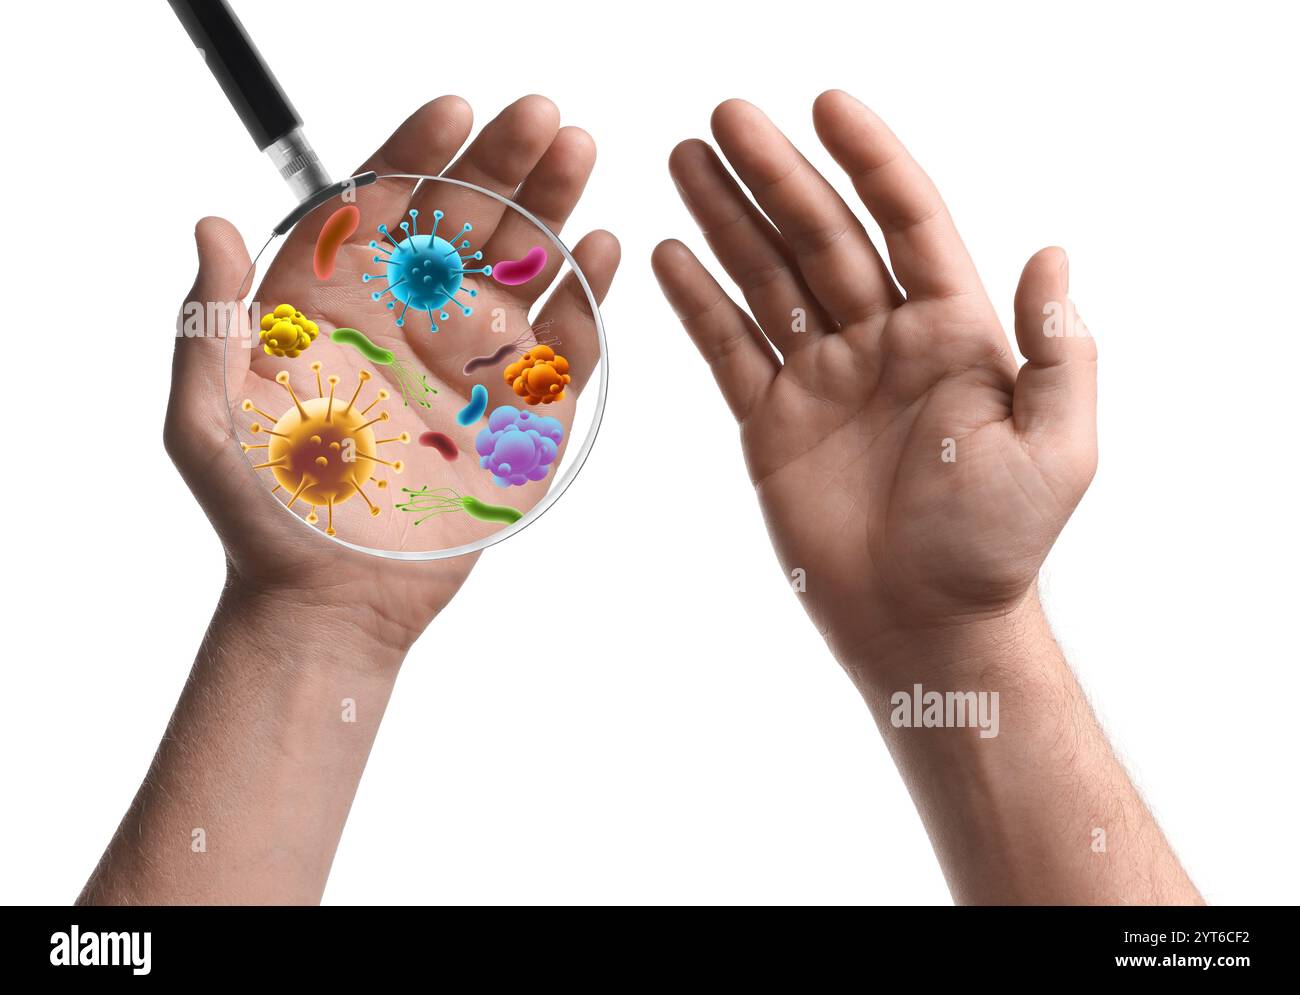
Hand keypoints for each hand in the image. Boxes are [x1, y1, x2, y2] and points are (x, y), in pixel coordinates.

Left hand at [167, 95, 618, 650]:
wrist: (330, 607)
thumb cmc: (263, 520)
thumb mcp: (207, 421)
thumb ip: (211, 324)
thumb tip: (214, 226)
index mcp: (338, 309)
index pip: (382, 209)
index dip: (418, 155)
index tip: (454, 114)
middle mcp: (410, 323)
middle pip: (464, 224)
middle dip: (503, 163)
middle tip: (541, 119)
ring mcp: (472, 366)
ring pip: (521, 270)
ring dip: (553, 209)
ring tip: (578, 154)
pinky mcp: (521, 417)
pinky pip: (562, 347)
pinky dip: (586, 299)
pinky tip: (600, 250)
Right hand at [653, 91, 1095, 677]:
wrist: (925, 624)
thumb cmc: (996, 546)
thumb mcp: (1055, 449)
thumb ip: (1057, 352)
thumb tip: (1052, 253)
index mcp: (951, 333)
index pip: (907, 222)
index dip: (870, 161)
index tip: (827, 106)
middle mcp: (882, 341)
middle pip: (823, 237)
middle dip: (776, 175)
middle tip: (726, 117)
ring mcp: (822, 377)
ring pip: (769, 279)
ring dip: (728, 220)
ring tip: (686, 160)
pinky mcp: (772, 421)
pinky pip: (730, 349)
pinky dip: (699, 303)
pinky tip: (671, 254)